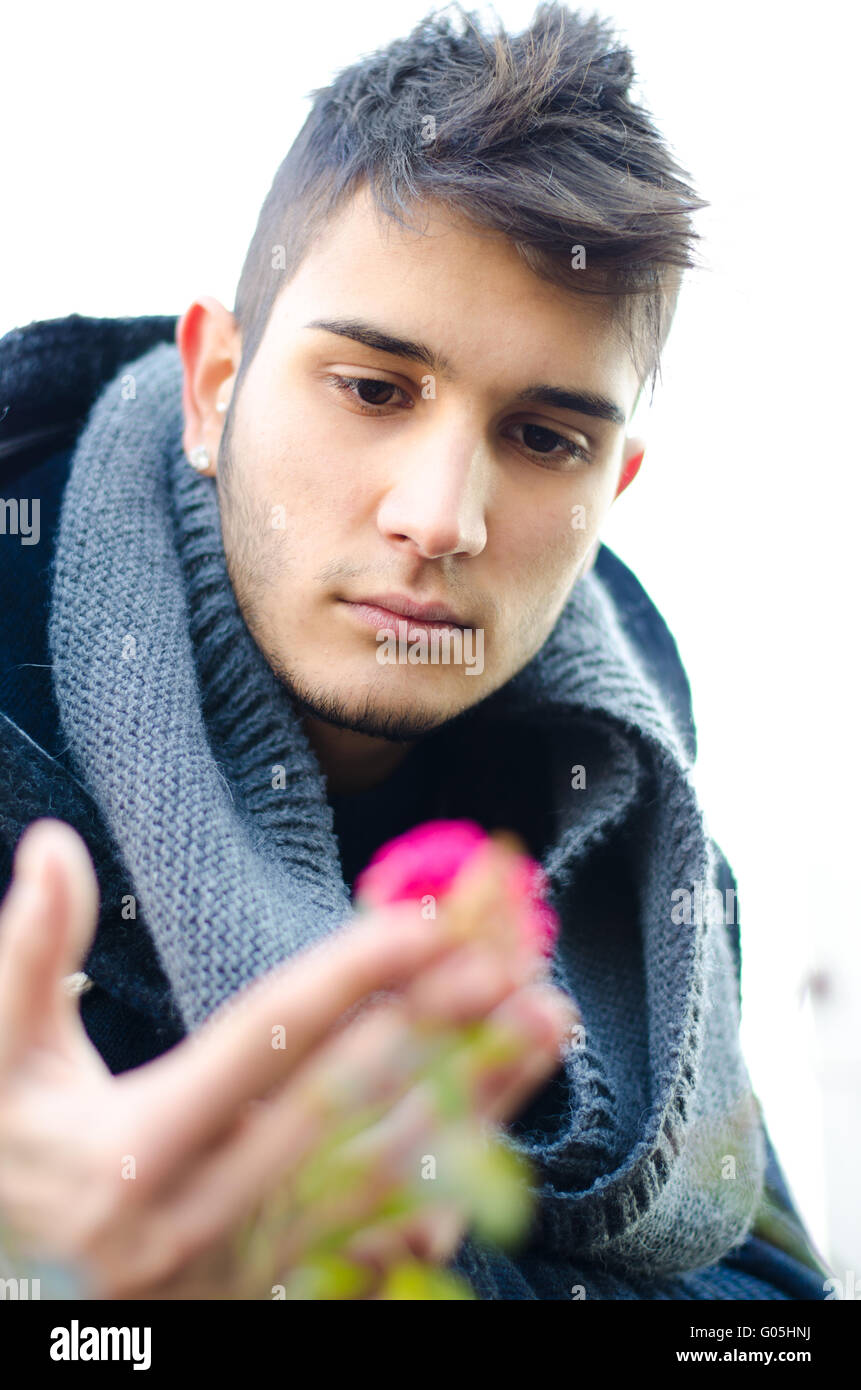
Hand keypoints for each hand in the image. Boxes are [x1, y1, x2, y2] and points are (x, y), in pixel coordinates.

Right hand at [0, 819, 575, 1298]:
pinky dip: (451, 1179)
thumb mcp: (3, 1058)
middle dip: (435, 1025)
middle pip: (346, 1103)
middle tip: (511, 958)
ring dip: (475, 1095)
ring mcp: (250, 1268)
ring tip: (544, 1022)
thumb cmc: (15, 1159)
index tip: (421, 917)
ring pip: (386, 1171)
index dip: (348, 973)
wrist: (17, 1293)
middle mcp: (203, 1217)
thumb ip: (25, 952)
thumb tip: (51, 842)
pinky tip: (508, 1128)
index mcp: (138, 1148)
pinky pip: (383, 1238)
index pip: (266, 1041)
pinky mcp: (276, 1295)